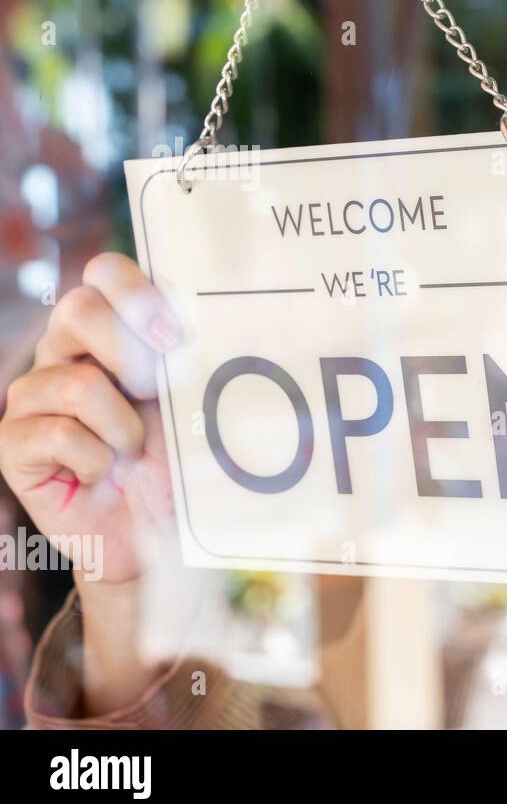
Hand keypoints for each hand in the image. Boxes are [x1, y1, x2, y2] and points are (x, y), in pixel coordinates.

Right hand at [0, 251, 180, 585]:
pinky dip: (94, 459)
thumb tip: (191, 326)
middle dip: (130, 356)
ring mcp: (32, 397)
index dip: (136, 295)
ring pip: (76, 383)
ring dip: (122, 427)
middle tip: (155, 396)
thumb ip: (183, 357)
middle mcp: (64, 354)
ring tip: (129, 452)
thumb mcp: (189, 400)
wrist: (153, 530)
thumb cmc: (175, 459)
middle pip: (78, 310)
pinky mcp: (13, 443)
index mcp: (109, 332)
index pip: (104, 273)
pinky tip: (101, 473)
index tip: (174, 338)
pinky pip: (54, 433)